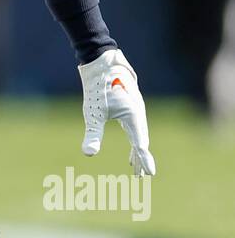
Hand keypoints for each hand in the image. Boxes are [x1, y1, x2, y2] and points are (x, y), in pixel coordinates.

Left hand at [79, 47, 154, 175]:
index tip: (149, 175)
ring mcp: (135, 109)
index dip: (144, 160)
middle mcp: (138, 113)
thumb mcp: (93, 113)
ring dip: (137, 151)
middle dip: (141, 159)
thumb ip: (93, 134)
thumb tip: (88, 154)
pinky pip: (135, 128)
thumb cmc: (97, 86)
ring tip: (134, 167)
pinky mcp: (129, 105)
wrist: (101, 61)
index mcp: (133, 116)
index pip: (140, 144)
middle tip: (142, 176)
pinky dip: (134, 140)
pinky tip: (131, 149)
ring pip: (139, 135)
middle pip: (141, 141)